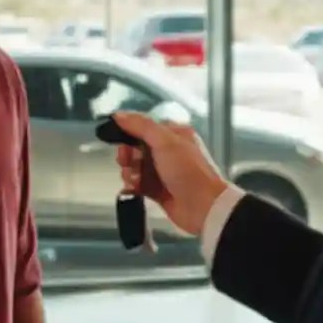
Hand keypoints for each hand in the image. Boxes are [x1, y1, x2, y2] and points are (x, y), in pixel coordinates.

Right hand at [113, 111, 229, 234]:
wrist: (203, 208)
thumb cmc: (189, 172)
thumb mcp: (165, 142)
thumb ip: (141, 125)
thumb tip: (119, 115)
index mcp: (174, 135)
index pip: (144, 127)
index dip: (130, 133)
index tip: (122, 140)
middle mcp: (169, 152)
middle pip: (136, 148)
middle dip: (128, 155)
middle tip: (129, 162)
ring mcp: (164, 172)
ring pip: (135, 167)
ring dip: (130, 173)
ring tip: (136, 180)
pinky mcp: (158, 191)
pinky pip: (138, 185)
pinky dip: (132, 186)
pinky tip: (134, 189)